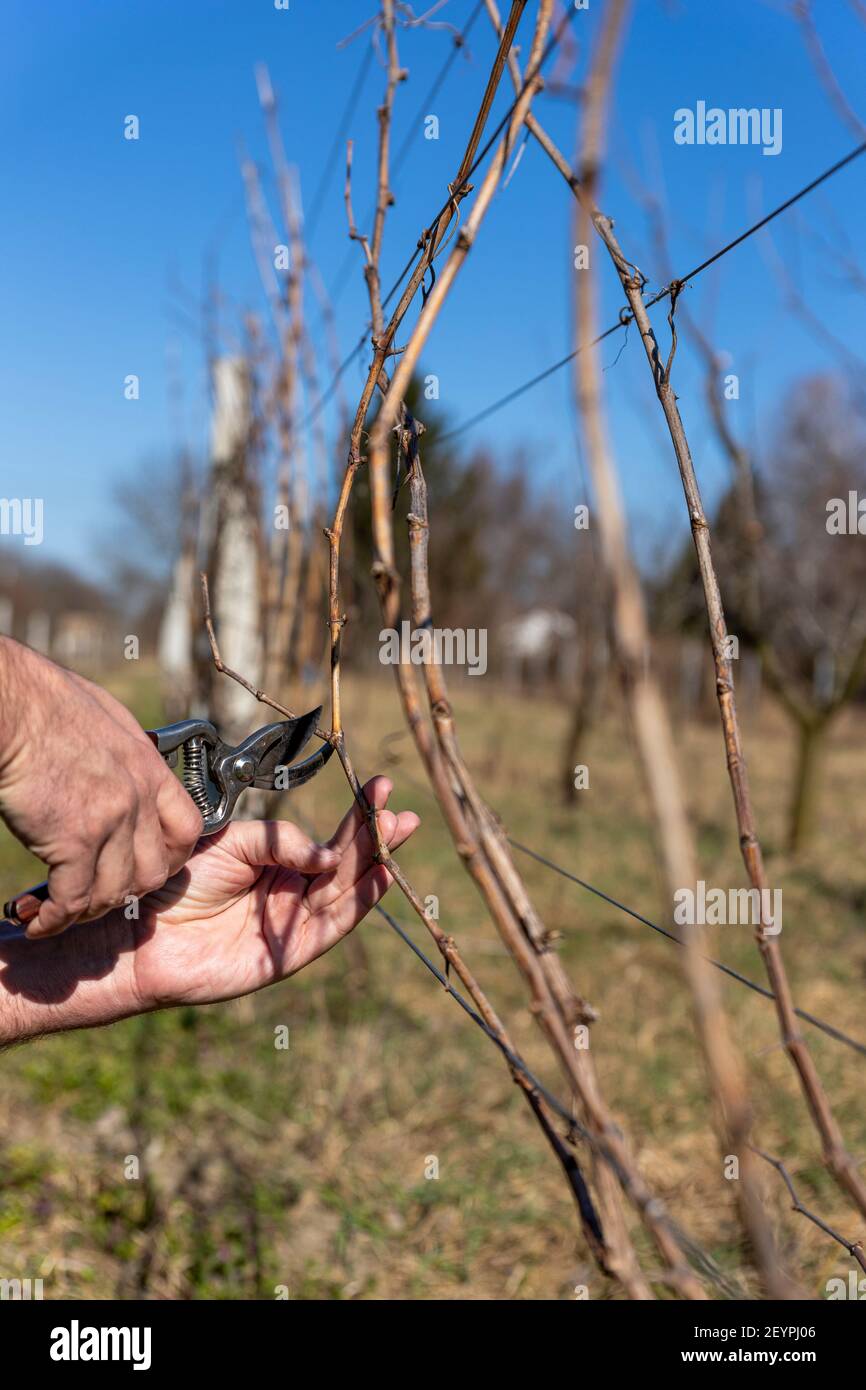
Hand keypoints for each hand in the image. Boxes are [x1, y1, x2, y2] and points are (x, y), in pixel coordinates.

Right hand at [0, 637, 202, 936]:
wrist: (13, 705)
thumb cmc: (45, 704)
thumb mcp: (108, 724)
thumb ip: (123, 757)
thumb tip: (118, 771)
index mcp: (148, 768)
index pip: (188, 829)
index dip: (171, 856)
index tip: (148, 866)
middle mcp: (137, 797)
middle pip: (154, 871)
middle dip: (128, 891)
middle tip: (100, 894)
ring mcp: (109, 820)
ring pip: (115, 892)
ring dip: (88, 909)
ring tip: (63, 911)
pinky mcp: (71, 840)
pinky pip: (73, 899)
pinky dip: (55, 918)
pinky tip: (40, 922)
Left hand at [128, 777, 418, 1010]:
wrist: (140, 930)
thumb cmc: (178, 883)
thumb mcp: (233, 842)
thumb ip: (281, 842)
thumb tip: (328, 855)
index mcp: (280, 864)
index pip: (329, 839)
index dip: (358, 816)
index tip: (382, 786)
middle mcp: (293, 893)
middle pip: (346, 865)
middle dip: (376, 838)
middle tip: (403, 813)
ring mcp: (294, 924)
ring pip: (346, 892)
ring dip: (376, 865)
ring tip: (398, 833)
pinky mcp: (291, 954)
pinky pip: (332, 927)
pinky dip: (360, 904)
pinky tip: (381, 877)